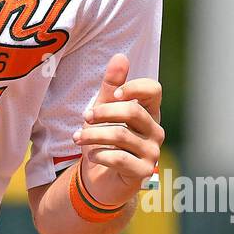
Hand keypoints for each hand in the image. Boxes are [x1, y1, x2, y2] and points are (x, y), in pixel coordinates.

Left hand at [71, 52, 163, 206]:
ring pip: (121, 135)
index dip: (134, 87)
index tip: (115, 94)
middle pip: (133, 111)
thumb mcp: (104, 109)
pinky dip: (99, 154)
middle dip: (103, 113)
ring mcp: (152, 152)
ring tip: (78, 137)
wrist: (100, 177)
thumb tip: (120, 56)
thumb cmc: (105, 138)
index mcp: (149, 111)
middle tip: (85, 117)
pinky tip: (91, 155)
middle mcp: (155, 130)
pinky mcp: (144, 172)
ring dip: (93, 134)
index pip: (154, 90)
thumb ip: (112, 85)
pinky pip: (120, 158)